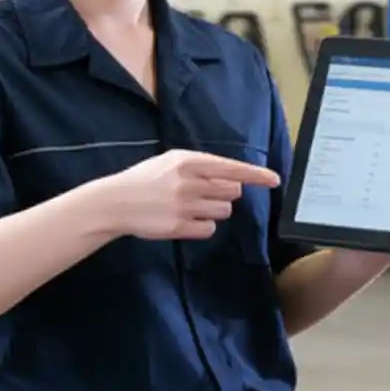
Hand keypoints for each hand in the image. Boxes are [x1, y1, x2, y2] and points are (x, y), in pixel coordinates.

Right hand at [100, 149, 279, 240]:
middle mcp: (190, 182)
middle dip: (225, 194)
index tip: (274, 180)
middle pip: (232, 191)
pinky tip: (185, 220)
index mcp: (189, 161)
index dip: (256, 175)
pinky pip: (209, 229)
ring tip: (190, 206)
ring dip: (213, 210)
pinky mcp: (179, 227)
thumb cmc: (145, 179)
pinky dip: (202, 226)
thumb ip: (200, 166)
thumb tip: (231, 176)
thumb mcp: (171, 162)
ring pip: (223, 211)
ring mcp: (185, 205)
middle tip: (203, 194)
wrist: (115, 202)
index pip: (232, 168)